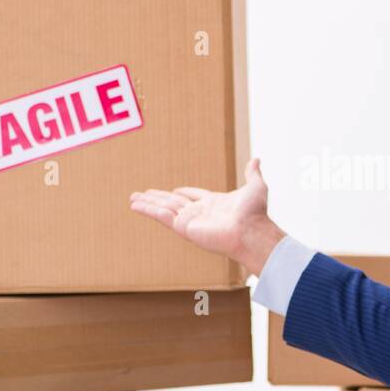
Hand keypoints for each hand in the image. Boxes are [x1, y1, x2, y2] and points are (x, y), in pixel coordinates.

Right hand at [129, 157, 286, 276]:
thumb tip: (257, 160)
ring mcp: (190, 221)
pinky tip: (135, 205)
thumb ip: (252, 174)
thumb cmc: (255, 213)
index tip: (175, 189)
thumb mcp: (255, 187)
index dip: (184, 192)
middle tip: (143, 193)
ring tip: (132, 198)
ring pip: (163, 209)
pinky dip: (147, 210)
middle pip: (174, 202)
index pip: (194, 197)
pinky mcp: (183, 227)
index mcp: (214, 204)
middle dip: (158, 198)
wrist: (251, 230)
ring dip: (147, 203)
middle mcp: (200, 213)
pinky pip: (161, 216)